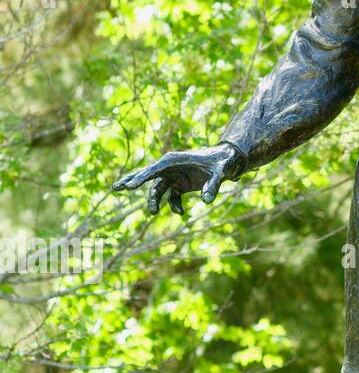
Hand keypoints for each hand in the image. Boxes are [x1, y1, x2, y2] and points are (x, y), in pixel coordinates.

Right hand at [112, 143, 244, 215]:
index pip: (154, 169)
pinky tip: (182, 212)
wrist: (230, 160)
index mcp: (174, 159)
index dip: (142, 177)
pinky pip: (171, 198)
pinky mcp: (180, 185)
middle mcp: (170, 167)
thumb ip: (213, 185)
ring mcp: (174, 176)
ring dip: (154, 201)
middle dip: (132, 182)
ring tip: (153, 212)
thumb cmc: (223, 162)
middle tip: (116, 189)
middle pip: (146, 175)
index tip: (130, 187)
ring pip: (156, 189)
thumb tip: (207, 201)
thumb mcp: (220, 173)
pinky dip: (173, 206)